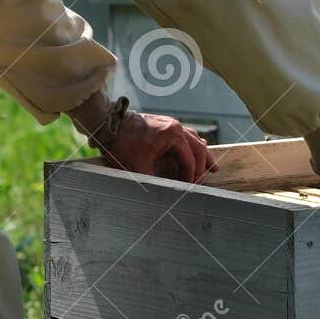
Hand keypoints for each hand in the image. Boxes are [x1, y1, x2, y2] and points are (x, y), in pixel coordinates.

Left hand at [99, 109, 217, 183]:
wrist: (108, 125)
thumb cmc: (122, 145)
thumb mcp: (138, 168)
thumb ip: (155, 182)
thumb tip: (166, 195)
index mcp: (173, 135)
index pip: (189, 160)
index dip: (191, 177)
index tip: (190, 189)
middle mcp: (176, 127)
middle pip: (198, 148)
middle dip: (203, 165)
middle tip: (206, 180)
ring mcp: (170, 124)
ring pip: (194, 140)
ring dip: (201, 154)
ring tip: (211, 166)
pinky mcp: (164, 124)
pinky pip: (185, 135)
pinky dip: (192, 145)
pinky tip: (195, 149)